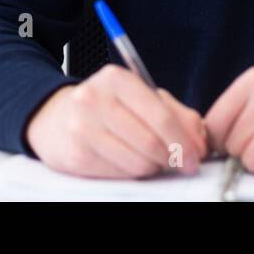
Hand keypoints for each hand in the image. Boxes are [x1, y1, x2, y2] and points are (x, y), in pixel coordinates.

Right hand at [24, 64, 207, 178]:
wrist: (55, 117)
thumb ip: (177, 114)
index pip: (161, 117)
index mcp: (117, 79)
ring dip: (152, 167)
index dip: (184, 142)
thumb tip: (199, 142)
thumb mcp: (140, 97)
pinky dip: (131, 173)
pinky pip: (119, 175)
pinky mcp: (75, 156)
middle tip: (179, 163)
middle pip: (151, 143)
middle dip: (172, 158)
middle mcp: (94, 99)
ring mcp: (81, 128)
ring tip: (150, 158)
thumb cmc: (106, 107)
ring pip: (137, 163)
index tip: (196, 156)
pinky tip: (127, 160)